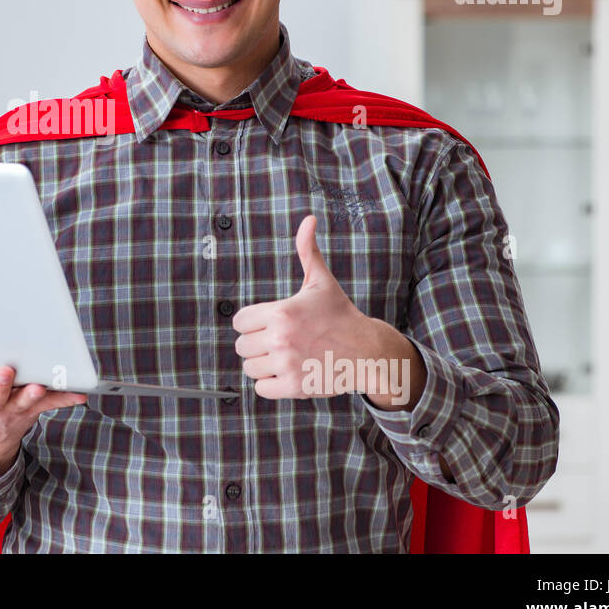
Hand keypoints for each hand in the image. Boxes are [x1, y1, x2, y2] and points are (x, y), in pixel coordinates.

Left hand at [233, 214, 399, 400]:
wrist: (368, 352)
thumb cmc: (340, 315)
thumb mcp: (321, 282)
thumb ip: (307, 250)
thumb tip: (309, 219)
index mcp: (282, 312)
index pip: (240, 321)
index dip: (252, 323)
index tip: (270, 323)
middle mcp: (281, 338)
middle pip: (241, 346)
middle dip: (256, 344)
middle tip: (278, 341)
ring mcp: (287, 364)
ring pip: (249, 368)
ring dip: (262, 365)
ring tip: (284, 356)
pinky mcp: (294, 387)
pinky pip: (261, 389)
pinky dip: (270, 384)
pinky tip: (287, 372)